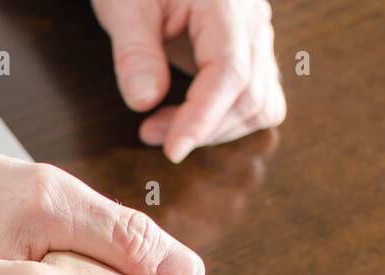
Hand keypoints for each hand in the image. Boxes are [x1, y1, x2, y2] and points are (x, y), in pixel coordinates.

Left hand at [92, 0, 286, 161]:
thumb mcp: (124, 7)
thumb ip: (135, 53)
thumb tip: (145, 101)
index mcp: (226, 5)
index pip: (230, 73)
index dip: (203, 118)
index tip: (173, 149)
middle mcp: (253, 22)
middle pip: (251, 96)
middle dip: (202, 128)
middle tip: (149, 132)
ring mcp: (256, 38)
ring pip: (260, 104)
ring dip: (214, 129)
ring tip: (160, 125)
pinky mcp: (248, 52)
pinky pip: (255, 97)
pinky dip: (224, 119)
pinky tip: (186, 117)